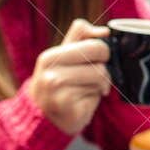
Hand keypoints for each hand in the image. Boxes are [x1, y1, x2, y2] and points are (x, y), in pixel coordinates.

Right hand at [26, 18, 111, 134]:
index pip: (92, 41)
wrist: (44, 119)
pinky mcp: (68, 107)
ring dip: (100, 85)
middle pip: (98, 55)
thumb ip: (82, 38)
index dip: (102, 50)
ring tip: (87, 91)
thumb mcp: (64, 58)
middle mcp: (50, 73)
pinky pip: (96, 95)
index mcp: (49, 57)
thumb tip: (104, 31)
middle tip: (96, 78)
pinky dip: (94, 99)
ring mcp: (57, 92)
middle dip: (104, 67)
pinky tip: (82, 103)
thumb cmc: (59, 85)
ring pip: (101, 76)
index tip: (96, 59)